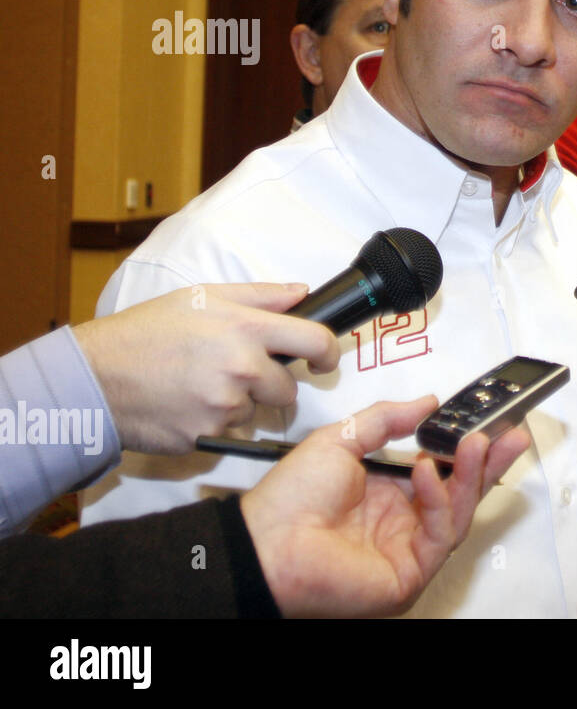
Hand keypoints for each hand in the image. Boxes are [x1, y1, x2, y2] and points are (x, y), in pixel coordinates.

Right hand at [75, 283, 339, 453]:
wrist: (95, 378)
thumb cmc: (146, 332)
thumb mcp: (203, 298)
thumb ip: (260, 296)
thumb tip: (301, 293)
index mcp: (246, 327)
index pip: (314, 341)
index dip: (328, 353)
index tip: (325, 360)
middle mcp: (242, 367)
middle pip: (288, 388)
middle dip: (270, 384)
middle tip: (235, 372)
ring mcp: (225, 405)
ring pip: (255, 412)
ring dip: (239, 403)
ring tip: (200, 385)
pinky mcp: (209, 435)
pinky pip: (228, 431)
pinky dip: (215, 422)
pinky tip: (188, 404)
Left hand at [241, 396, 529, 617]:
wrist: (265, 542)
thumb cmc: (288, 501)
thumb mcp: (342, 439)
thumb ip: (386, 419)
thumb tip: (426, 403)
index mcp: (388, 494)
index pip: (443, 471)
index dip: (466, 449)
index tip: (485, 425)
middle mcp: (402, 523)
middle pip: (461, 493)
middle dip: (488, 463)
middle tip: (509, 435)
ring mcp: (407, 549)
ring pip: (459, 513)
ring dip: (471, 475)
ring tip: (475, 443)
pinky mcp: (409, 573)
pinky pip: (440, 534)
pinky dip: (440, 500)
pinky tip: (427, 472)